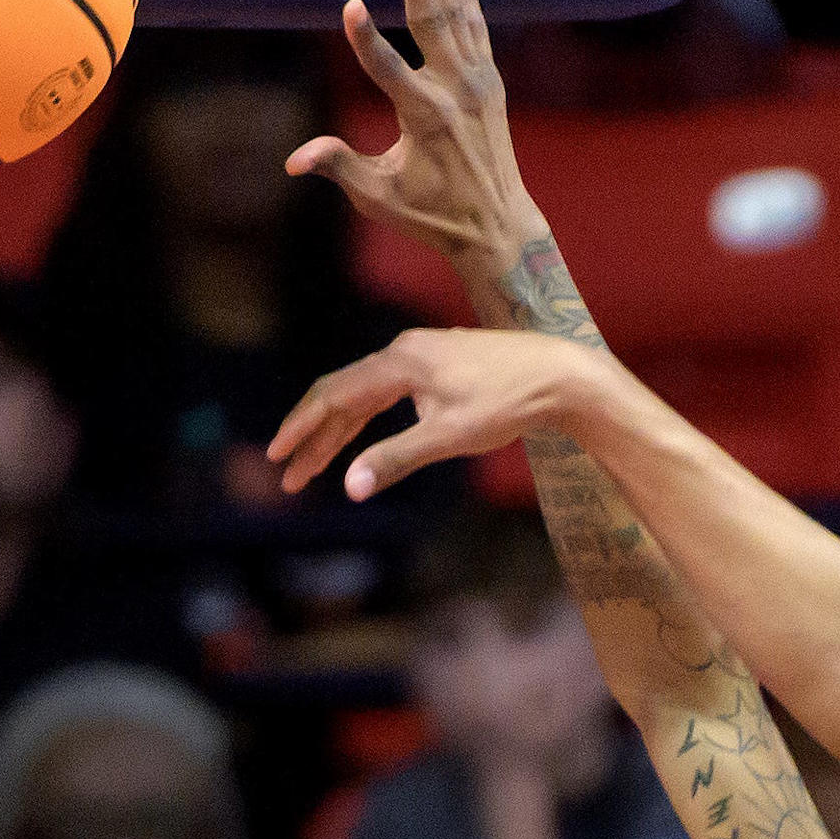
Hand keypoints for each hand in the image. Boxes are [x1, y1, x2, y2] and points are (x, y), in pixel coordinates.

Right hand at [268, 326, 596, 500]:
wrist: (561, 375)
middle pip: (343, 395)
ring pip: (367, 396)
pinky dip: (369, 419)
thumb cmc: (508, 403)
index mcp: (399, 362)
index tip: (279, 457)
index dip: (302, 429)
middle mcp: (404, 351)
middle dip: (315, 438)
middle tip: (290, 474)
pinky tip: (359, 438)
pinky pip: (389, 393)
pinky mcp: (440, 365)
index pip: (334, 395)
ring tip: (316, 464)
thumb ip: (395, 459)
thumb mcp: (448, 437)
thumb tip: (350, 487)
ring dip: (340, 431)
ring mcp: (422, 355)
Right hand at [285, 0, 545, 284]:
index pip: (387, 70)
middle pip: (432, 25)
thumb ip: (340, 167)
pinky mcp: (489, 82)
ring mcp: (476, 84)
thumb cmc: (433, 215)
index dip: (365, 40)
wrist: (499, 226)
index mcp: (424, 118)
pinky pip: (477, 29)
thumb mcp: (380, 197)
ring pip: (458, 18)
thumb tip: (293, 161)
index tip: (350, 5)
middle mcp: (454, 93)